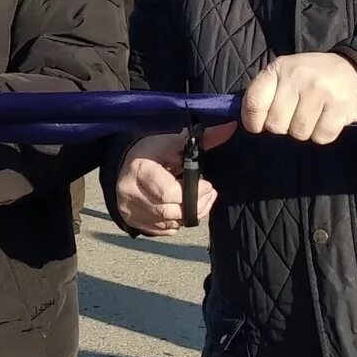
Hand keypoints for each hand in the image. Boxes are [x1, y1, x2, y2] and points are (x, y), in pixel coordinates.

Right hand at [114, 128, 230, 235]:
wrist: (124, 163)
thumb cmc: (151, 150)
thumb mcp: (173, 141)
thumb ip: (203, 138)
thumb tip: (231, 127)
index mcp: (139, 170)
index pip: (169, 193)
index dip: (194, 192)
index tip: (208, 185)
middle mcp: (129, 193)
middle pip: (170, 212)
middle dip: (197, 206)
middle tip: (209, 195)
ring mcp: (129, 210)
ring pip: (169, 223)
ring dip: (190, 216)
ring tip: (200, 201)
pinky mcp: (132, 221)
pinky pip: (163, 230)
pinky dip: (177, 223)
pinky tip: (183, 209)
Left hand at [240, 53, 356, 145]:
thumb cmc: (312, 77)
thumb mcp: (285, 74)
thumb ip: (265, 93)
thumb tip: (247, 122)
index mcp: (279, 68)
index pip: (253, 102)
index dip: (252, 121)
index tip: (258, 126)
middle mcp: (298, 77)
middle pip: (275, 124)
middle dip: (284, 127)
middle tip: (295, 116)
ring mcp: (320, 91)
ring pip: (298, 133)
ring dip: (305, 132)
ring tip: (313, 116)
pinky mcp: (340, 106)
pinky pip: (321, 137)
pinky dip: (323, 134)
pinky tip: (327, 119)